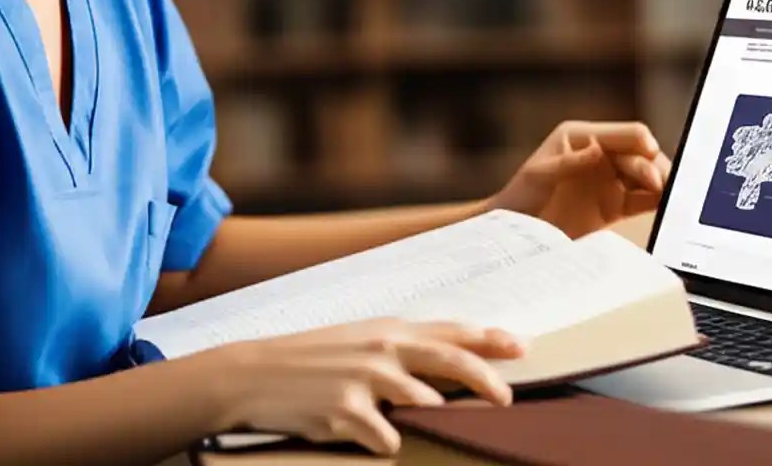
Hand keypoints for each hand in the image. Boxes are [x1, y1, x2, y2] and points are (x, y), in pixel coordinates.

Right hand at [208, 318, 525, 454]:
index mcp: (388, 331)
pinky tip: (369, 438)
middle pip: (449, 360)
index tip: (520, 345)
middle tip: (507, 397)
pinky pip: (384, 438)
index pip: (450, 331)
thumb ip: (401, 351)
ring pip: (421, 401)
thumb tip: (445, 368)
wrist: (251, 374)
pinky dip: (383, 442)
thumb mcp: (358, 342)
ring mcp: (364, 380)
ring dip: (430, 411)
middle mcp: (382, 350)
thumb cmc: (309, 359)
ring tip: (427, 417)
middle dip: (485, 377)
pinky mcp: (345, 411)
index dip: (488, 338)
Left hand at [489, 121, 672, 238]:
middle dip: (653, 167)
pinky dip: (657, 201)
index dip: (641, 142)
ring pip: (646, 176)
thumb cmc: (520, 197)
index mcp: (583, 137)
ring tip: (668, 196)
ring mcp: (610, 179)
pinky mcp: (614, 204)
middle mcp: (601, 154)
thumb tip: (599, 151)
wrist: (516, 233)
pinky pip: (643, 199)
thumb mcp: (540, 176)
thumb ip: (570, 163)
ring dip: (660, 184)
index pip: (624, 133)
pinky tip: (666, 206)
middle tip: (660, 184)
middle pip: (640, 155)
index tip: (651, 155)